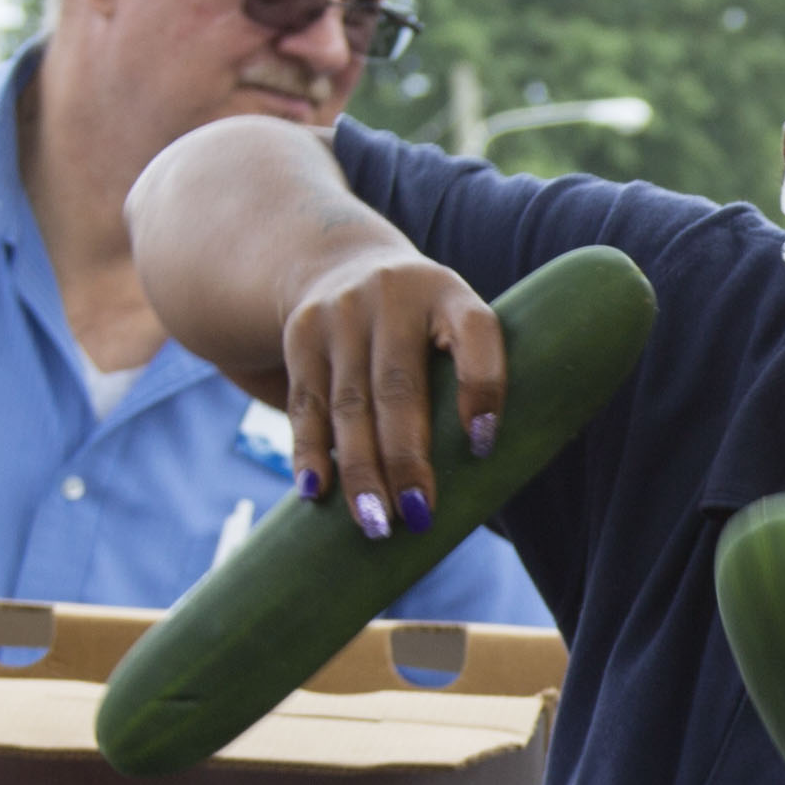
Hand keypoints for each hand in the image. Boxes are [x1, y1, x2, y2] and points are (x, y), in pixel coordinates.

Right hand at [281, 246, 504, 545]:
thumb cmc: (426, 325)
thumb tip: (483, 472)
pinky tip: (316, 492)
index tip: (484, 444)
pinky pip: (306, 403)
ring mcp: (341, 314)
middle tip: (418, 516)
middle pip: (398, 388)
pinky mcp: (301, 336)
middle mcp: (393, 297)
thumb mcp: (456, 325)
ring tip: (375, 522)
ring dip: (360, 470)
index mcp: (451, 295)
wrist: (343, 262)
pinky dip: (309, 452)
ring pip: (348, 404)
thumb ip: (471, 377)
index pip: (476, 334)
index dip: (482, 388)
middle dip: (406, 459)